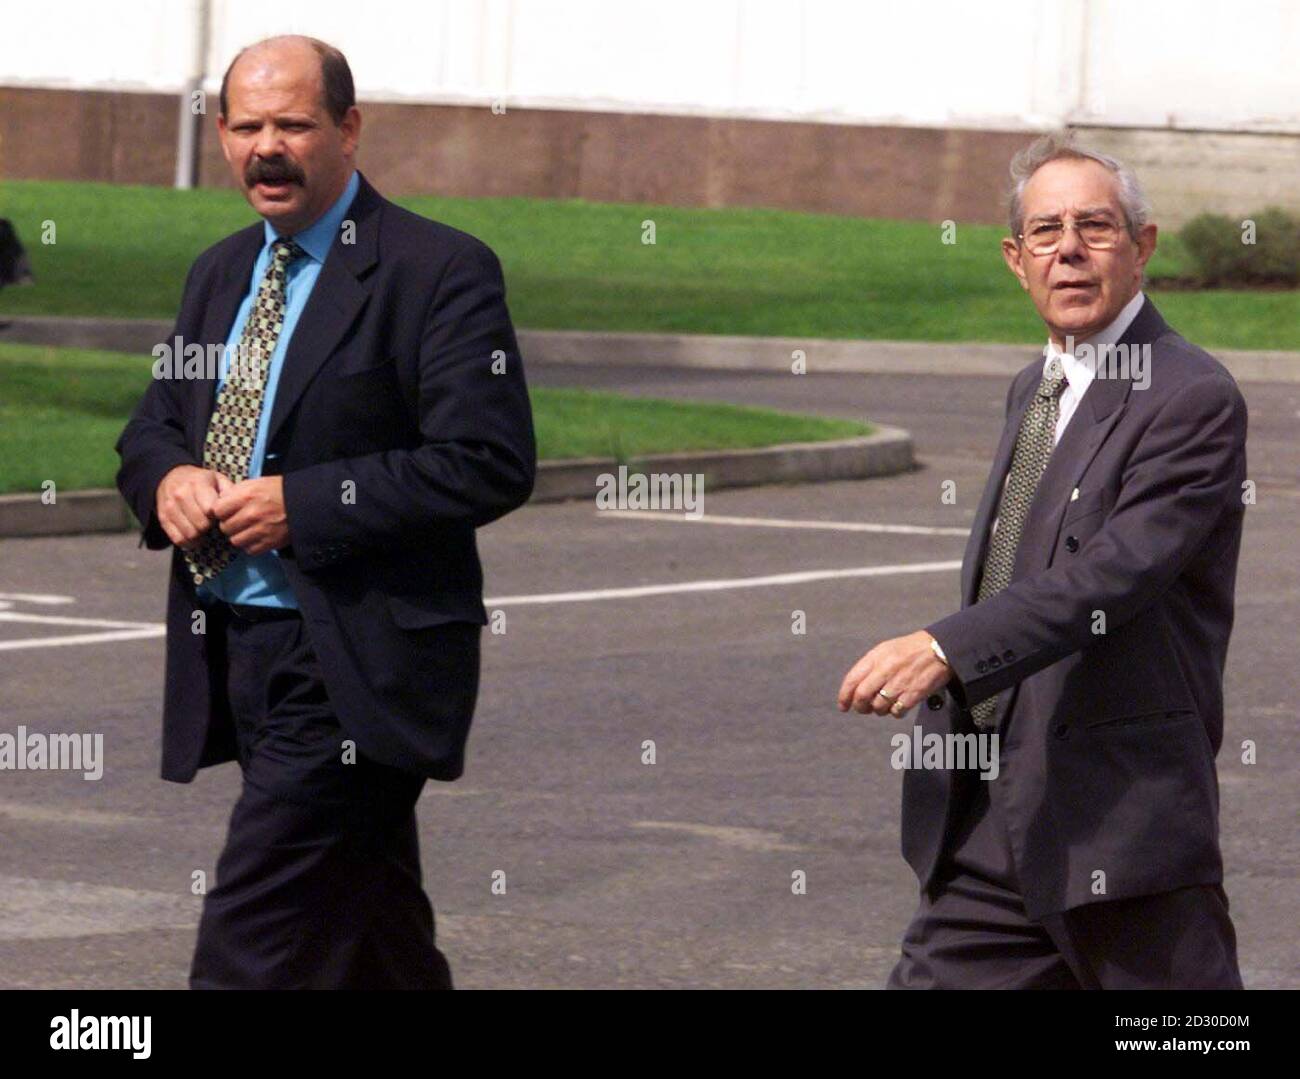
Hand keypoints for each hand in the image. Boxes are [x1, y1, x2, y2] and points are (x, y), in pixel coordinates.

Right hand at [155, 465, 234, 549]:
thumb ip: (229, 491)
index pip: (209, 510)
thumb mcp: (217, 479)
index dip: (218, 516)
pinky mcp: (163, 519)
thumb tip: (237, 506)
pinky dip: (188, 542)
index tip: (219, 514)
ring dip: (200, 536)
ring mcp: (170, 507)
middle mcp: (181, 495)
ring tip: (203, 528)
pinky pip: (178, 539)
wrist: (170, 476)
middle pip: (201, 525)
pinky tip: (194, 536)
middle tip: (212, 522)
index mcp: (197, 484)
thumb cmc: (200, 481)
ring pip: (190, 534)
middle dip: (210, 527)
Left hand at [212, 476, 289, 555]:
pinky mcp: (269, 542)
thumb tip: (219, 504)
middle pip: (225, 527)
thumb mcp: (255, 483)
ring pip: (235, 541)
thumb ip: (235, 493)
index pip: (217, 510)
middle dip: (230, 524)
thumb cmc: (278, 490)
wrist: (305, 502)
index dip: (221, 511)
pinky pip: (249, 549)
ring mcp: (261, 530)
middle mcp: (251, 514)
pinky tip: (257, 536)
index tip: (228, 510)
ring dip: (239, 536)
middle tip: (240, 520)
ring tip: (248, 529)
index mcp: (246, 496)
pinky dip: (251, 545)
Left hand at [837, 630, 951, 716]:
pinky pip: (896, 712)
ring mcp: (900, 683)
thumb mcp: (885, 649)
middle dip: (859, 707)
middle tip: (862, 709)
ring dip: (878, 710)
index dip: (844, 696)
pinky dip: (894, 712)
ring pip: (878, 707)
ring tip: (883, 704)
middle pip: (862, 696)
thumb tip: (854, 688)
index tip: (843, 706)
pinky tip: (898, 706)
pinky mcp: (914, 694)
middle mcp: (885, 669)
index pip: (852, 680)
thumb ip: (869, 666)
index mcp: (876, 657)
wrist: (939, 649)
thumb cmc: (909, 650)